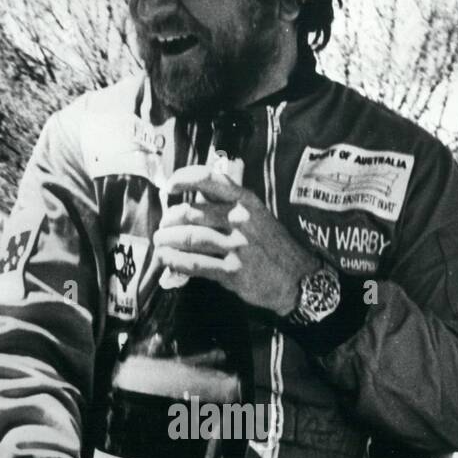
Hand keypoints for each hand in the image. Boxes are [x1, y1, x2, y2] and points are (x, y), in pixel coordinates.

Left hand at [153, 164, 316, 315]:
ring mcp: (237, 246)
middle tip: (163, 227)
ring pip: (189, 238)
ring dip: (168, 241)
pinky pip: (195, 264)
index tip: (169, 186)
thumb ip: (229, 205)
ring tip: (160, 244)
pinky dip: (176, 261)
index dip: (184, 179)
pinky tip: (167, 260)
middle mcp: (241, 219)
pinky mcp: (233, 271)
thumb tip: (195, 198)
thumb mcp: (258, 216)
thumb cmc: (272, 246)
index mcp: (246, 201)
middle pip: (191, 213)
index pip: (209, 180)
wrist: (297, 278)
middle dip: (169, 220)